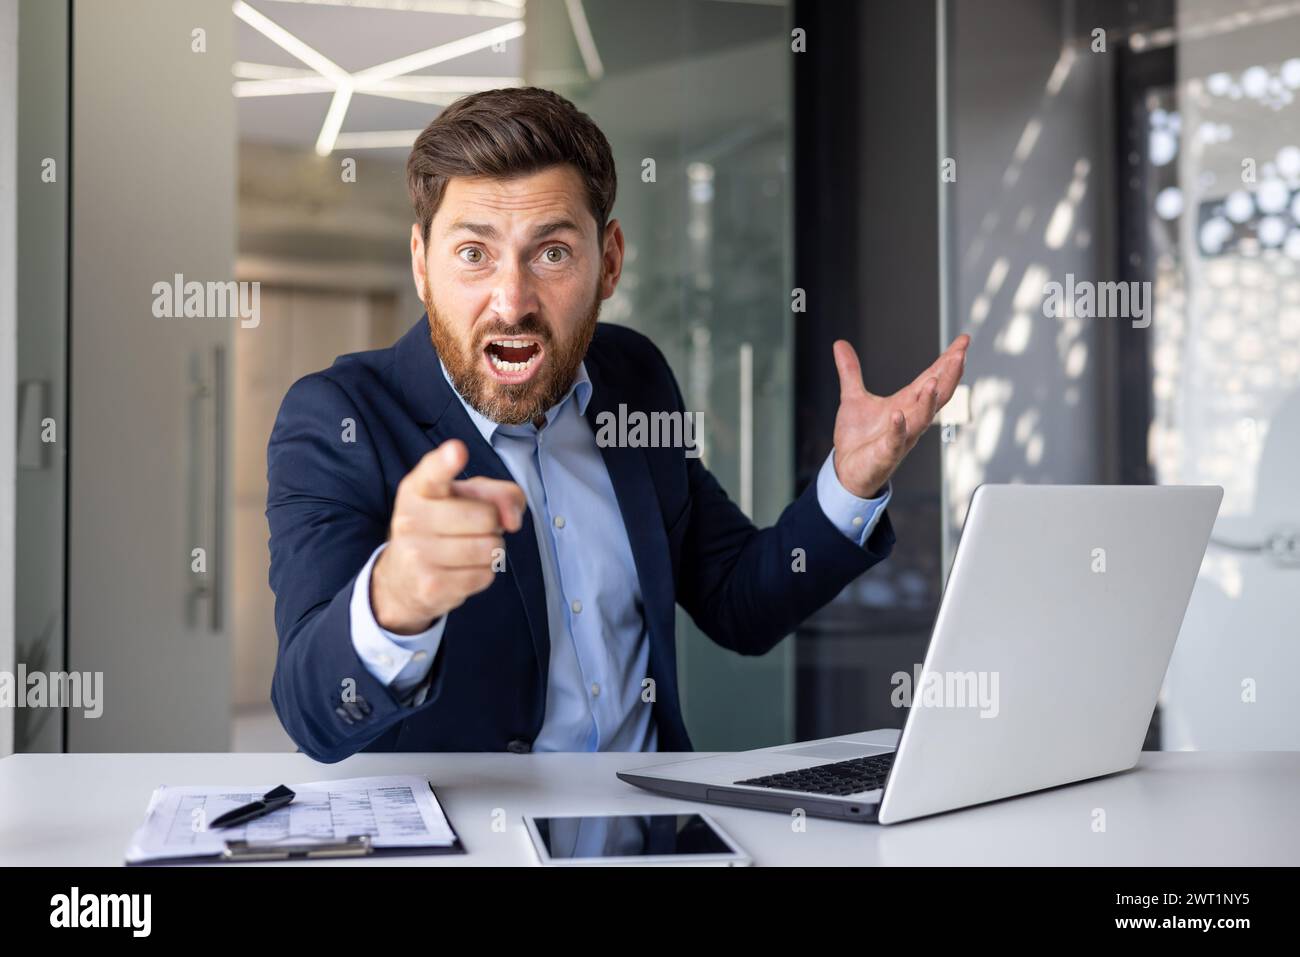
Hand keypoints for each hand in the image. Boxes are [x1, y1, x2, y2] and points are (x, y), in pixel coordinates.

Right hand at [370, 439, 525, 633]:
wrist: (404, 578)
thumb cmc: (442, 527)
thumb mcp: (466, 498)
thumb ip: (499, 493)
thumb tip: (513, 519)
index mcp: (418, 488)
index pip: (433, 473)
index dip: (447, 462)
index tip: (457, 451)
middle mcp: (410, 519)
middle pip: (486, 516)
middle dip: (492, 524)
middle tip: (472, 528)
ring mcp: (417, 554)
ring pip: (489, 548)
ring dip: (490, 550)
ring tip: (467, 548)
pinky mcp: (431, 586)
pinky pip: (484, 575)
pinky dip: (482, 573)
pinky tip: (461, 570)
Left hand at [830, 334, 969, 497]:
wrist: (848, 471)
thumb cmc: (859, 439)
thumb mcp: (853, 398)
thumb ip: (850, 371)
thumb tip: (841, 345)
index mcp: (906, 404)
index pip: (933, 378)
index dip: (948, 360)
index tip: (963, 342)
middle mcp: (910, 419)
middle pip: (937, 396)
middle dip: (950, 376)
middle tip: (960, 355)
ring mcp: (901, 437)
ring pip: (922, 418)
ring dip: (929, 400)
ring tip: (934, 381)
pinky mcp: (886, 454)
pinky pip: (895, 441)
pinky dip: (898, 428)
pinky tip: (898, 415)